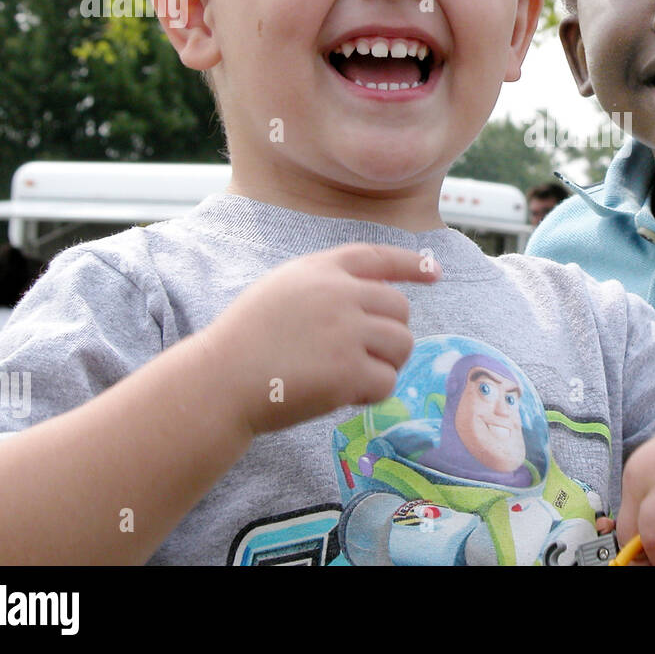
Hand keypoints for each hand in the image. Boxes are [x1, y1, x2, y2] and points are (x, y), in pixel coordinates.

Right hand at [193, 243, 439, 435]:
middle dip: (390, 334)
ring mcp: (347, 332)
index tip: (435, 273)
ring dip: (387, 364)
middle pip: (399, 308)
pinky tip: (344, 396)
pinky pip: (387, 382)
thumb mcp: (281, 290)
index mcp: (321, 270)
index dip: (411, 264)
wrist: (219, 380)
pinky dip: (372, 394)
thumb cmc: (245, 341)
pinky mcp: (348, 372)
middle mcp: (340, 294)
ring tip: (353, 376)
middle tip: (363, 357)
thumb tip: (374, 300)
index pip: (378, 257)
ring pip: (402, 344)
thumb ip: (325, 286)